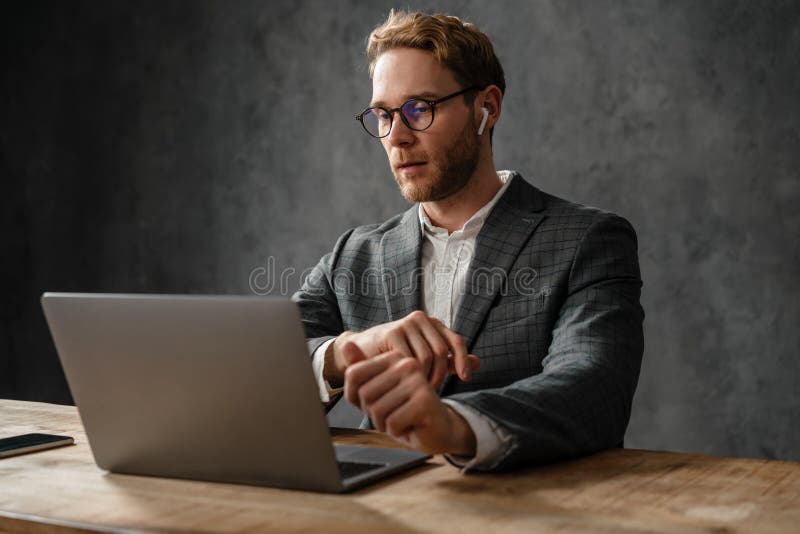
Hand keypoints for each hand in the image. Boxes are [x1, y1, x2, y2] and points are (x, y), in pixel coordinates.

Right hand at [325, 310, 478, 389]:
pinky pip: (408, 359)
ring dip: (425, 377)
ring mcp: (404, 324)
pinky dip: (410, 375)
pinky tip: (406, 384)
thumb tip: (477, 363)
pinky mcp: (390, 333)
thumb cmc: (396, 356)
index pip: (456, 340)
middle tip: (433, 390)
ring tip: (419, 389)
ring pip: (426, 356)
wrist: (361, 352)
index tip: (465, 378)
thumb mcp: (426, 358)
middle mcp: (420, 319)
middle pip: (441, 351)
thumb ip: (449, 361)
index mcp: (432, 323)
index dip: (463, 359)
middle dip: (440, 374)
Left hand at [341, 343, 476, 455]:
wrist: (437, 431)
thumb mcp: (375, 391)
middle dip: (373, 413)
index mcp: (394, 357)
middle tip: (393, 414)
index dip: (357, 397)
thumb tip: (345, 344)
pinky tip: (412, 426)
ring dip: (386, 424)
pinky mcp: (425, 400)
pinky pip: (393, 422)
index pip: (353, 374)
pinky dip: (398, 431)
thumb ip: (360, 370)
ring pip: (378, 410)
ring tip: (402, 420)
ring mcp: (418, 380)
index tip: (378, 402)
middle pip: (364, 394)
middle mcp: (407, 364)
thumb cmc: (404, 411)